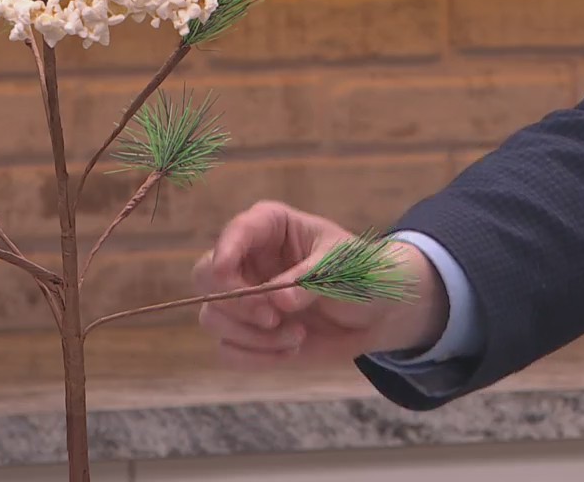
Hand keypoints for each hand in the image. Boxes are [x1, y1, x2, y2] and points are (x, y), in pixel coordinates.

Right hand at [192, 201, 448, 367]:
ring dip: (252, 336)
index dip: (225, 250)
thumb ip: (313, 280)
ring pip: (213, 317)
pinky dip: (256, 357)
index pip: (236, 231)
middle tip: (272, 318)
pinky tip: (291, 350)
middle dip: (236, 303)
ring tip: (297, 336)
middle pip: (206, 276)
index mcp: (269, 227)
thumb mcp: (346, 269)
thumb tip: (280, 300)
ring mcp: (242, 297)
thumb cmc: (362, 275)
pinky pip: (227, 350)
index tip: (225, 273)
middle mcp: (246, 259)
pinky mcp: (247, 332)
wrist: (377, 313)